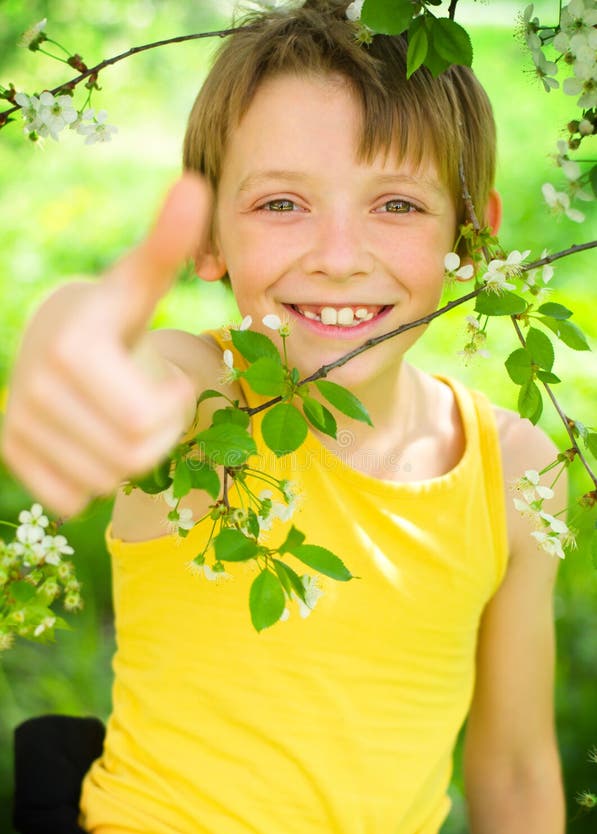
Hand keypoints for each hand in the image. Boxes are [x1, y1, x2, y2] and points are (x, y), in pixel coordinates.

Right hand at [1, 173, 210, 517]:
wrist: (54, 336)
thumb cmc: (113, 315)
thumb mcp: (140, 284)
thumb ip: (167, 245)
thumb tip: (194, 184)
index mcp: (72, 347)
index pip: (144, 423)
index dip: (172, 406)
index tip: (169, 379)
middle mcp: (32, 387)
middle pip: (130, 457)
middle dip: (158, 436)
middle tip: (153, 404)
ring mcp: (16, 424)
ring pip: (106, 481)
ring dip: (131, 457)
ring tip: (124, 416)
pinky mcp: (12, 454)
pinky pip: (75, 499)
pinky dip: (97, 479)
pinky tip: (95, 438)